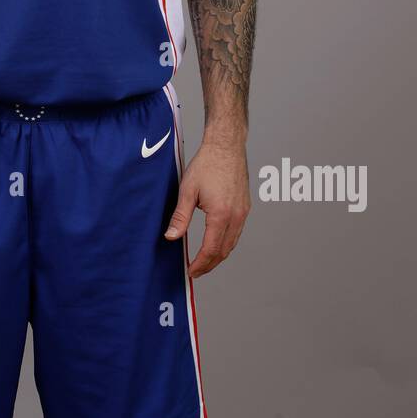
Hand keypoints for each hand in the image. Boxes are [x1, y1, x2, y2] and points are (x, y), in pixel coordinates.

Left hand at [164, 137, 249, 277]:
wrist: (226, 146)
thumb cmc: (207, 164)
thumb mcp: (187, 190)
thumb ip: (180, 216)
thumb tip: (171, 237)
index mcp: (221, 214)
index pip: (211, 249)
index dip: (200, 263)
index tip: (191, 271)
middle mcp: (236, 216)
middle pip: (224, 251)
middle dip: (209, 264)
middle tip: (196, 271)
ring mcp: (243, 212)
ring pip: (232, 243)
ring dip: (219, 255)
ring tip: (204, 261)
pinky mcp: (245, 207)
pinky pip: (237, 232)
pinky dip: (226, 243)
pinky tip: (217, 243)